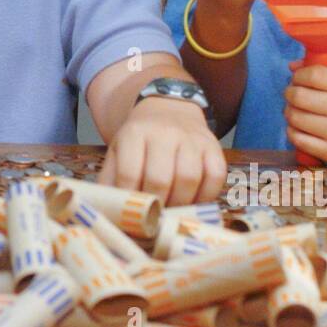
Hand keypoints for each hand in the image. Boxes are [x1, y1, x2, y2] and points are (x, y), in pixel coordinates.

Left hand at [98, 97, 226, 203]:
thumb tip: (110, 213)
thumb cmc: (140, 141)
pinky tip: (194, 201)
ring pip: (189, 179)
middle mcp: (164, 132)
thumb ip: (110, 180)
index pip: (129, 173)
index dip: (131, 200)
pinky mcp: (214, 146)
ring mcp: (192, 138)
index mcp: (135, 133)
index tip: (133, 215)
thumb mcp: (118, 153)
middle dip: (156, 205)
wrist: (168, 110)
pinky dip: (206, 196)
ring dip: (181, 203)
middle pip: (160, 179)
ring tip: (173, 210)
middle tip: (155, 217)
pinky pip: (216, 177)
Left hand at [283, 60, 326, 165]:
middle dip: (289, 93)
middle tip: (292, 95)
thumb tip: (292, 66)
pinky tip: (300, 127)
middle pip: (298, 96)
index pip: (313, 75)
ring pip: (294, 117)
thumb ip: (318, 70)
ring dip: (289, 112)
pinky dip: (292, 131)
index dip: (298, 76)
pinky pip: (296, 138)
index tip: (297, 79)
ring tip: (296, 111)